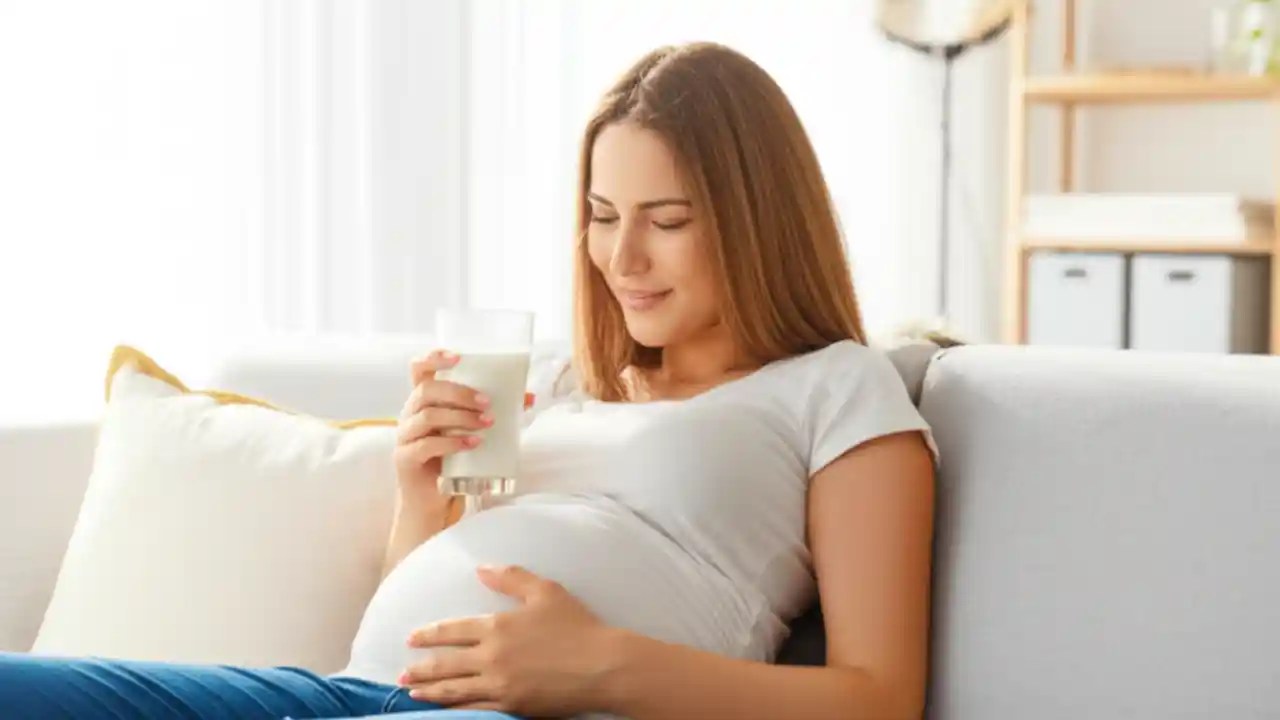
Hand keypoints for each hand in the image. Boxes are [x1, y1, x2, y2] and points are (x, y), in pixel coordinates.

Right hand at [393, 350, 490, 507]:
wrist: (432, 500)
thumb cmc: (453, 459)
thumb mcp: (470, 431)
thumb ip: (492, 412)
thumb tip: (529, 397)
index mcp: (423, 400)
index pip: (418, 369)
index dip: (434, 358)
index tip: (458, 357)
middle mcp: (409, 413)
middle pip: (427, 390)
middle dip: (460, 393)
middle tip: (487, 403)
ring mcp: (405, 436)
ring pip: (427, 416)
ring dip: (460, 417)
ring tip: (486, 424)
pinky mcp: (406, 458)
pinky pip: (426, 444)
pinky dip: (452, 442)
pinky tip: (472, 444)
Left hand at [400, 565, 615, 715]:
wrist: (601, 666)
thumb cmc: (576, 625)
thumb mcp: (545, 590)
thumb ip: (510, 577)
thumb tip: (480, 568)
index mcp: (497, 626)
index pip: (453, 631)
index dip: (429, 635)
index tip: (412, 639)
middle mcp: (492, 657)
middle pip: (446, 664)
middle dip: (421, 667)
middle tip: (403, 671)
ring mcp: (499, 685)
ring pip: (454, 690)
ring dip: (430, 690)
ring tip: (412, 691)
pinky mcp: (511, 706)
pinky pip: (474, 710)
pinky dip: (454, 709)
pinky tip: (444, 709)